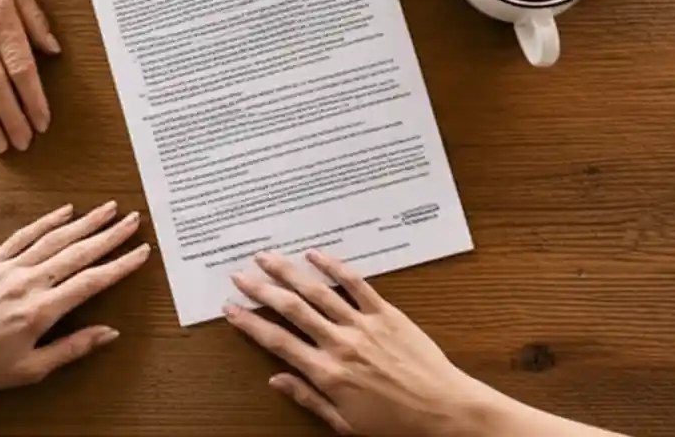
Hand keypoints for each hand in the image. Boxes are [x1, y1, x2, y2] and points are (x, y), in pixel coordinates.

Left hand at [0, 202, 150, 400]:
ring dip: (84, 222)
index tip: (141, 252)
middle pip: (78, 252)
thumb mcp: (31, 369)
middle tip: (133, 219)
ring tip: (107, 208)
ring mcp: (7, 269)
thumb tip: (109, 333)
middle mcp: (26, 283)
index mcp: (40, 311)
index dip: (120, 265)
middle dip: (109, 235)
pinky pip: (22, 236)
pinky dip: (45, 221)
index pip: (91, 281)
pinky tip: (64, 211)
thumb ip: (73, 348)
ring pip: (54, 239)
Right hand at [225, 251, 507, 436]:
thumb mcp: (345, 424)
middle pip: (291, 309)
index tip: (230, 309)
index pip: (277, 342)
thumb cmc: (395, 424)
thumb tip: (275, 379)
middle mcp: (340, 344)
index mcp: (327, 374)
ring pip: (317, 291)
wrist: (444, 411)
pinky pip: (355, 284)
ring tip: (267, 257)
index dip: (250, 323)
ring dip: (288, 272)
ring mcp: (363, 325)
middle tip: (239, 275)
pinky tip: (315, 255)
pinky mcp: (386, 313)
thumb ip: (308, 398)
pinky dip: (333, 267)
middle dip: (261, 290)